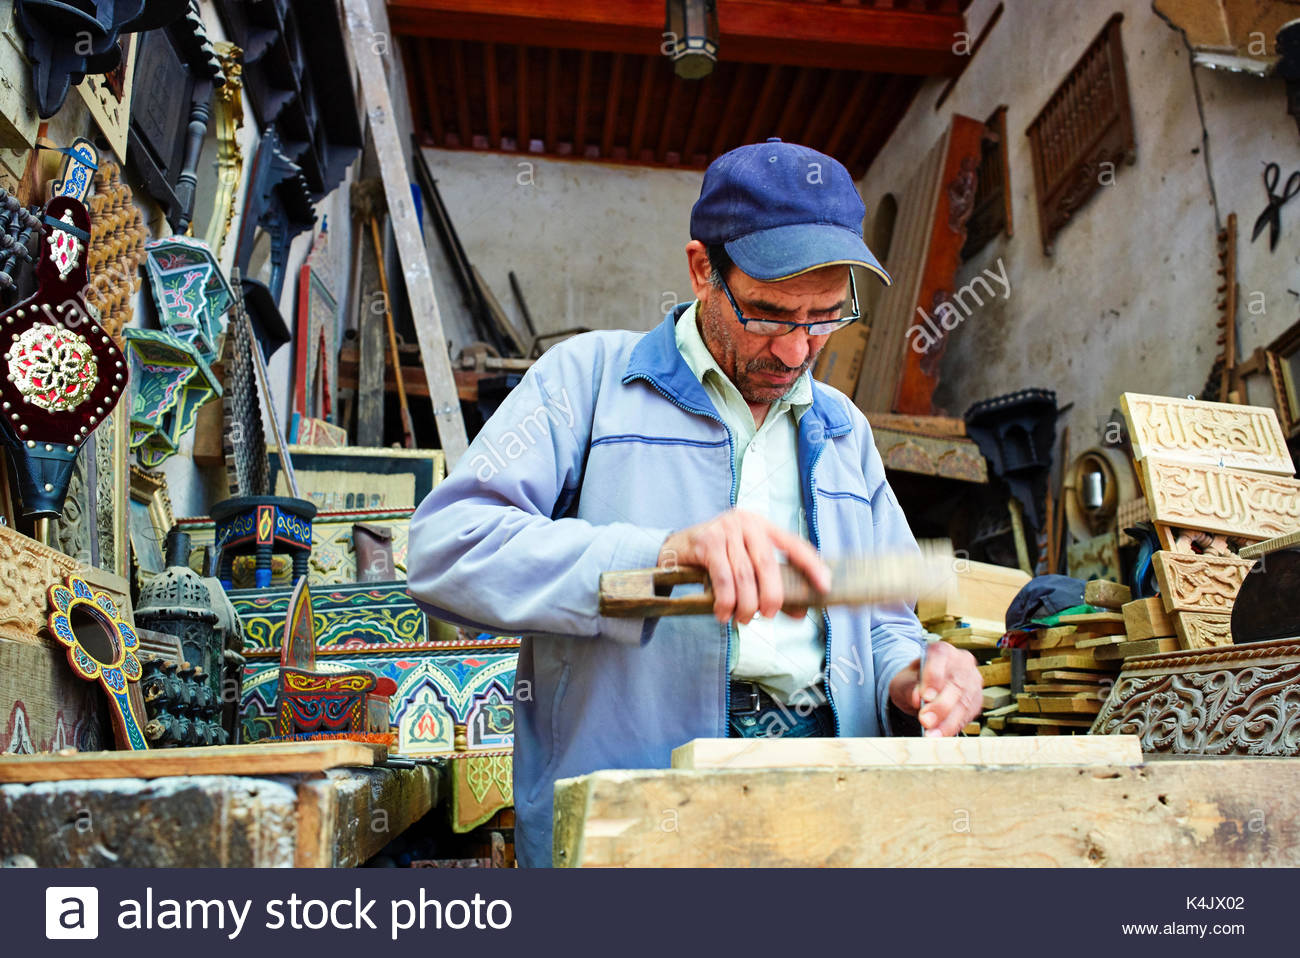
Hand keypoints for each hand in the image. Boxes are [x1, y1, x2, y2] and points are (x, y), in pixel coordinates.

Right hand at [657, 509, 830, 624]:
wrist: (674, 548)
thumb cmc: (717, 559)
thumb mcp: (746, 565)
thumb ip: (771, 585)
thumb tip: (800, 612)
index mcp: (763, 526)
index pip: (794, 544)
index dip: (812, 565)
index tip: (824, 587)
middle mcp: (746, 523)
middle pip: (768, 563)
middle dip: (772, 595)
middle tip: (769, 614)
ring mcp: (725, 530)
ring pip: (744, 575)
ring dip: (746, 604)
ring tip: (743, 619)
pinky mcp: (706, 542)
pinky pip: (722, 578)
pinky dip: (725, 601)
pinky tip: (723, 614)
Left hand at [888, 640, 981, 736]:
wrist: (921, 692)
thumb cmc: (912, 683)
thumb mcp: (903, 682)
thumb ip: (908, 688)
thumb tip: (916, 698)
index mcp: (941, 651)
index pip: (940, 657)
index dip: (933, 677)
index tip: (924, 696)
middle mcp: (961, 662)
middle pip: (956, 683)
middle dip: (941, 705)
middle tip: (925, 720)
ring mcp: (972, 681)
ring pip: (964, 702)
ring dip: (948, 721)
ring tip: (932, 734)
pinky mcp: (976, 700)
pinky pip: (969, 714)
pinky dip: (954, 726)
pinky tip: (942, 734)